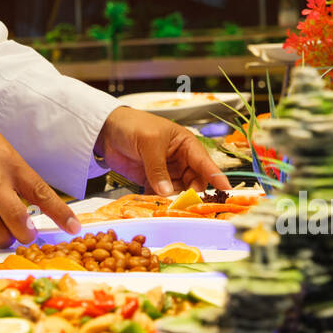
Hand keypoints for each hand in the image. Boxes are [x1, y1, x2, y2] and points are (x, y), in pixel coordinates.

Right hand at [0, 95, 80, 246]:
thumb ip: (14, 172)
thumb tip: (30, 198)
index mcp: (7, 163)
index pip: (41, 194)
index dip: (60, 215)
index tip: (73, 227)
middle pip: (18, 223)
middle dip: (28, 236)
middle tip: (29, 234)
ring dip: (5, 238)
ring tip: (7, 231)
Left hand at [93, 107, 231, 195]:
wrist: (106, 130)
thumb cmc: (133, 126)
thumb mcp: (149, 144)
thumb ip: (158, 168)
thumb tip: (167, 192)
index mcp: (185, 144)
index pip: (204, 163)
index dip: (216, 177)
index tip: (226, 190)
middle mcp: (180, 159)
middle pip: (194, 182)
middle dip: (190, 194)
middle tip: (184, 205)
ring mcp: (166, 171)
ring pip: (178, 191)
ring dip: (174, 200)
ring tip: (167, 206)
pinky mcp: (151, 180)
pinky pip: (160, 195)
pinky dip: (159, 202)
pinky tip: (155, 206)